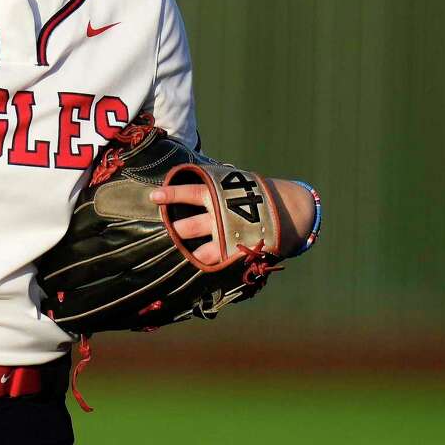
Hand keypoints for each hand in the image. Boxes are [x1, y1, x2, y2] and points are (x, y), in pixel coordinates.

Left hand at [150, 177, 316, 260]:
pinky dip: (208, 264)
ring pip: (201, 250)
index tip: (153, 196)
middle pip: (190, 226)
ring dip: (189, 252)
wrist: (291, 211)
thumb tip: (187, 179)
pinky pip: (218, 263)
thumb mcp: (235, 183)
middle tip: (170, 230)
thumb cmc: (257, 194)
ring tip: (182, 252)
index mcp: (219, 196)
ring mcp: (230, 237)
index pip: (190, 193)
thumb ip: (213, 186)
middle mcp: (221, 216)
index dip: (171, 194)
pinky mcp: (239, 253)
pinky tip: (201, 265)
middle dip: (176, 230)